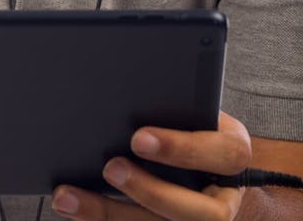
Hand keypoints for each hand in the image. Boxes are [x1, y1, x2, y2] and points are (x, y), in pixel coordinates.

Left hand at [51, 111, 250, 220]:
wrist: (205, 167)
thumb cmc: (189, 124)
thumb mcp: (192, 110)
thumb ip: (173, 108)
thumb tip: (124, 94)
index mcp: (232, 155)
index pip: (224, 155)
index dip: (181, 149)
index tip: (138, 137)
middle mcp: (223, 199)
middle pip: (199, 212)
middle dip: (149, 191)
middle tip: (109, 167)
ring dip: (110, 214)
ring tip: (70, 196)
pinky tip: (73, 208)